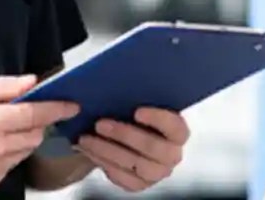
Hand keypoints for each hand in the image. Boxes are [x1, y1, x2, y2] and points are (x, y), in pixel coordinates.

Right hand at [0, 75, 78, 193]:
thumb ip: (5, 86)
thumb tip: (31, 83)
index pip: (35, 115)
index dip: (56, 109)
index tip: (71, 105)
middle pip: (34, 136)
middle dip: (34, 124)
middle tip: (18, 116)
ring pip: (24, 153)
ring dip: (20, 141)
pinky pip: (10, 168)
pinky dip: (7, 156)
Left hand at [75, 108, 189, 191]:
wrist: (121, 138)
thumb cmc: (131, 116)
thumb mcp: (137, 103)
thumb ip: (136, 97)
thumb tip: (120, 80)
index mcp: (177, 132)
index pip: (175, 127)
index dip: (158, 119)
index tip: (136, 111)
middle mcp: (172, 155)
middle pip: (153, 148)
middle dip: (124, 135)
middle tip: (100, 124)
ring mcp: (156, 173)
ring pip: (135, 165)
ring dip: (108, 150)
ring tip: (87, 138)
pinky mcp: (139, 184)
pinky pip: (122, 178)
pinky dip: (103, 163)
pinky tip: (90, 150)